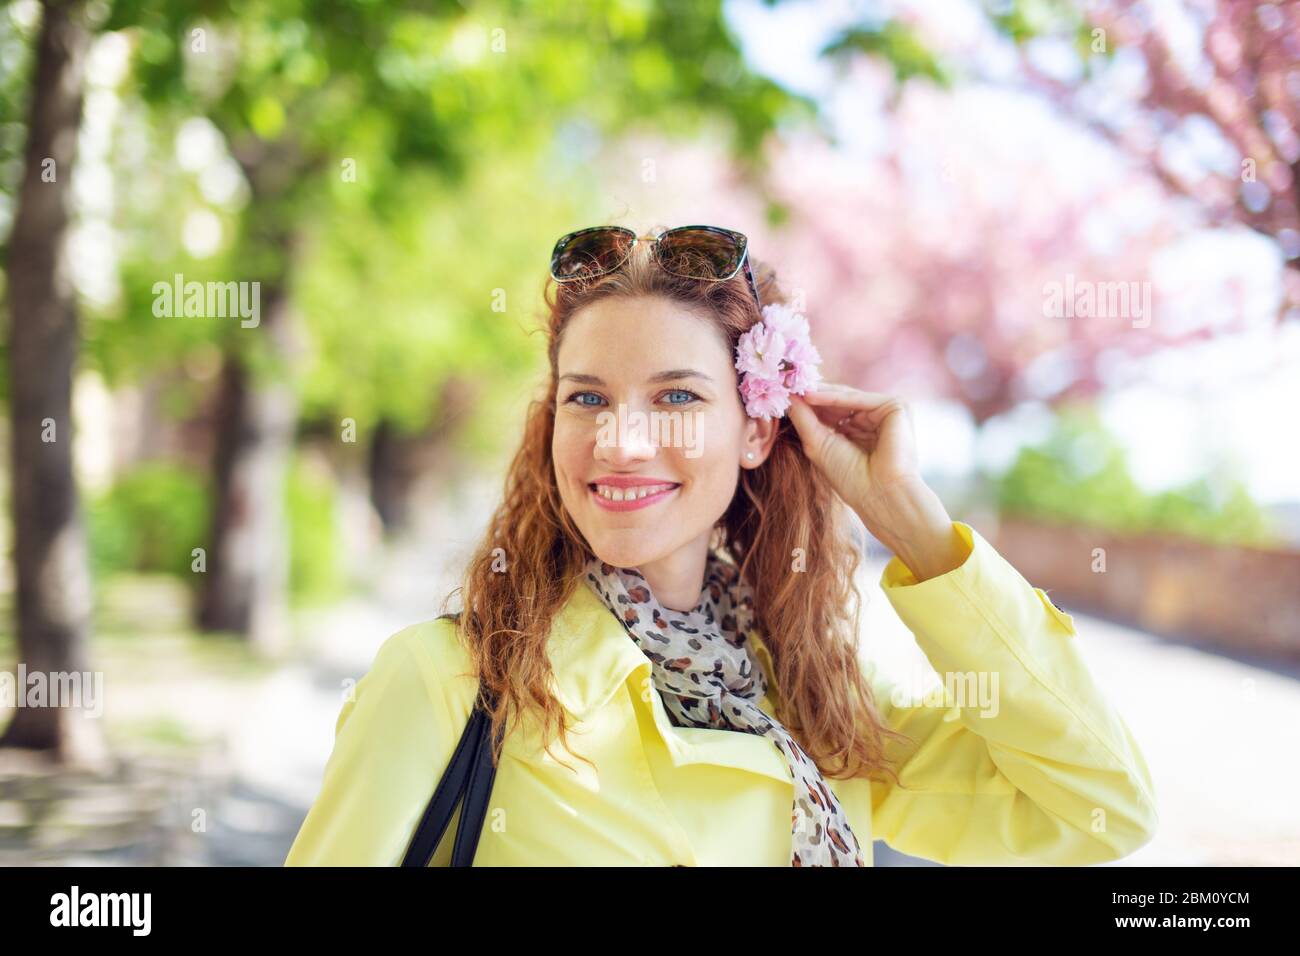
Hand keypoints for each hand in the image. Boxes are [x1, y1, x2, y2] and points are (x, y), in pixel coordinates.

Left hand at [786, 383, 966, 579]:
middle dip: (811, 395)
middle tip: (783, 385)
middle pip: (838, 401)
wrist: (880, 494)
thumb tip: (787, 394)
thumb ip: (803, 418)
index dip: (806, 404)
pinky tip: (810, 396)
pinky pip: (858, 397)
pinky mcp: (896, 407)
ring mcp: (885, 413)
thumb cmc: (850, 478)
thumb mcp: (818, 444)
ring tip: (792, 390)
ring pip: (846, 396)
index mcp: (858, 433)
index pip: (830, 411)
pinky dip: (834, 397)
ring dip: (818, 394)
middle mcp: (873, 421)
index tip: (780, 395)